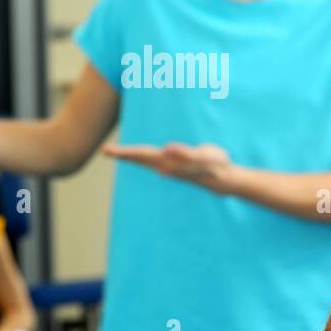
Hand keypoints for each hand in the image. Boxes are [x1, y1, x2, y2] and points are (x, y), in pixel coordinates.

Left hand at [102, 141, 234, 193]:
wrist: (224, 180)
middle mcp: (165, 166)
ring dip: (131, 156)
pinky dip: (144, 157)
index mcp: (167, 162)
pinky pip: (155, 160)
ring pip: (146, 160)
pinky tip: (142, 157)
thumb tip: (166, 149)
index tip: (109, 151)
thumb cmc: (215, 167)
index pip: (141, 155)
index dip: (126, 152)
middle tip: (105, 151)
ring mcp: (170, 166)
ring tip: (118, 153)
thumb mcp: (203, 158)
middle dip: (123, 155)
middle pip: (140, 158)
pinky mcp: (176, 165)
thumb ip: (184, 154)